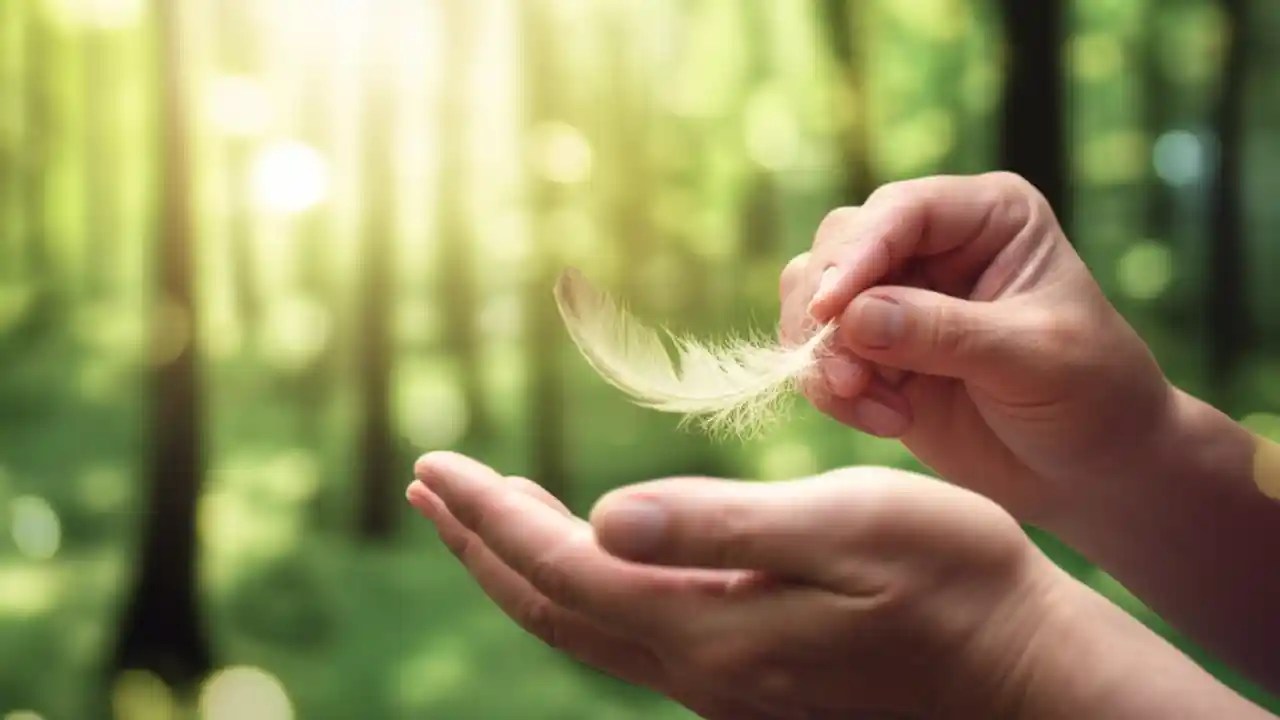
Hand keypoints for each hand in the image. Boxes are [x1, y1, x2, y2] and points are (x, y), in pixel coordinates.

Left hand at [407, 452, 1075, 718]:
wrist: (1024, 673)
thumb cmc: (955, 582)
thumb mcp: (848, 529)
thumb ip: (718, 530)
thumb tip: (600, 519)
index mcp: (711, 628)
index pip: (562, 566)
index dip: (489, 515)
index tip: (434, 462)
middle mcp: (700, 670)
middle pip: (552, 607)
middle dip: (482, 544)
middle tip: (430, 485)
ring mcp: (723, 684)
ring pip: (586, 625)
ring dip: (523, 566)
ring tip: (484, 515)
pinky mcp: (751, 679)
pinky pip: (631, 633)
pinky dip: (583, 586)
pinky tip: (589, 555)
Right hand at [780, 172, 1172, 525]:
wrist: (1092, 469)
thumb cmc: (1091, 395)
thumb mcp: (1031, 358)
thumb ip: (943, 333)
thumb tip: (852, 318)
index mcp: (986, 216)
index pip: (901, 212)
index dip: (856, 255)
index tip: (830, 310)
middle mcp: (932, 244)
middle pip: (839, 246)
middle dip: (828, 313)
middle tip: (849, 379)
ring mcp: (896, 296)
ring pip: (812, 298)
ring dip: (824, 357)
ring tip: (870, 406)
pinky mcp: (873, 351)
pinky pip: (816, 355)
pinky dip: (833, 391)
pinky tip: (886, 421)